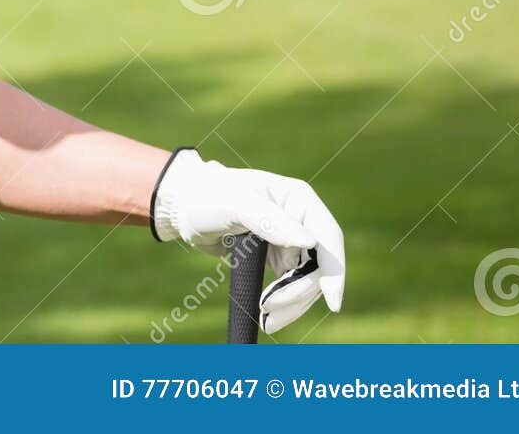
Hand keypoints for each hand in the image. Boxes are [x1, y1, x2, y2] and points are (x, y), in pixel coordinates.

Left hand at [149, 146, 344, 333]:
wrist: (184, 208)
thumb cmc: (208, 197)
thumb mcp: (236, 204)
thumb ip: (271, 220)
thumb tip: (310, 242)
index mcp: (298, 200)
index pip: (328, 238)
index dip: (334, 270)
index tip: (332, 302)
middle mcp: (299, 219)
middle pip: (317, 266)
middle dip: (299, 292)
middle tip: (270, 310)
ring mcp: (289, 239)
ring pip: (305, 280)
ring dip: (292, 303)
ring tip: (268, 321)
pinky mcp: (276, 256)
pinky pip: (289, 284)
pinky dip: (283, 302)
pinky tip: (269, 316)